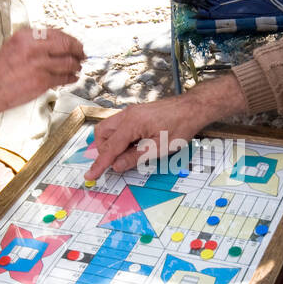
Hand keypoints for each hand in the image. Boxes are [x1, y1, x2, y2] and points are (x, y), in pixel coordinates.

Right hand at [0, 27, 83, 115]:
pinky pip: (63, 78)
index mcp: (26, 36)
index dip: (70, 39)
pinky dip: (71, 78)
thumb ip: (34, 43)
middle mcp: (34, 47)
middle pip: (67, 45)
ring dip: (76, 65)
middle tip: (82, 54)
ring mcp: (39, 64)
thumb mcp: (13, 47)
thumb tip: (56, 44)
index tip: (74, 43)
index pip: (57, 33)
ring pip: (68, 62)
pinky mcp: (42, 81)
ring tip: (77, 67)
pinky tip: (72, 77)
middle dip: (78, 50)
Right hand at [85, 74, 247, 179]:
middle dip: (104, 150)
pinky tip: (134, 146)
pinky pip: (119, 126)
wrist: (192, 108)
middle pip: (102, 134)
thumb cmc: (180, 126)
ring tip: (128, 155)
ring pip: (109, 129)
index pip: (109, 147)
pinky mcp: (136, 114)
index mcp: (131, 123)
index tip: (90, 175)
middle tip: (115, 164)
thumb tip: (116, 166)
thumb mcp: (159, 148)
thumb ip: (135, 157)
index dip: (99, 164)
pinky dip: (120, 138)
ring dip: (111, 144)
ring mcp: (131, 112)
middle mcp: (127, 115)